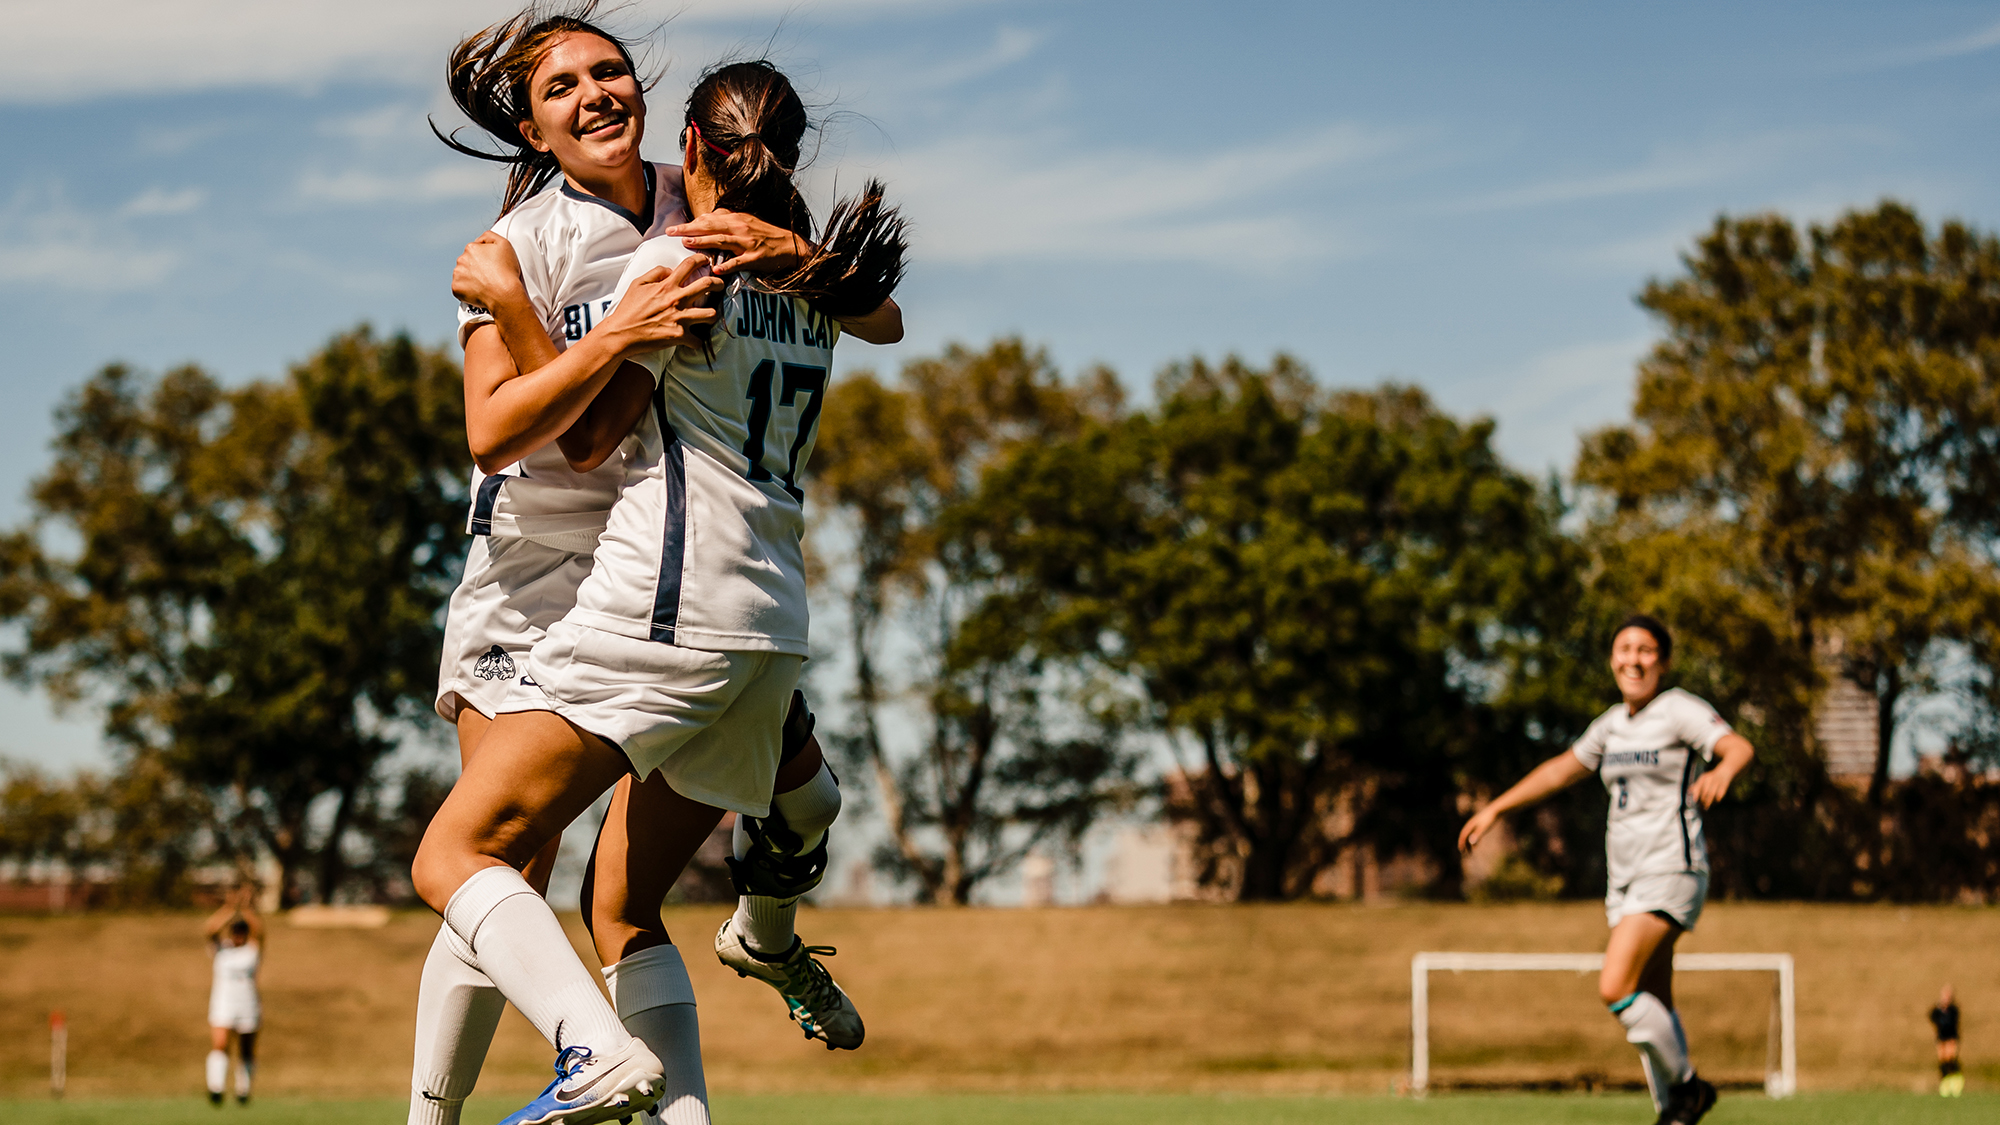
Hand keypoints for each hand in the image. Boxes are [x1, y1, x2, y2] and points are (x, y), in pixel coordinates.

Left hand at [452, 232, 526, 310]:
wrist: (504, 294)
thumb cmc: (506, 271)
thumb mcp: (504, 244)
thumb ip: (489, 236)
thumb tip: (479, 239)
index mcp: (471, 248)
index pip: (474, 251)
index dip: (484, 259)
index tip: (491, 266)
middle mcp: (461, 260)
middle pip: (467, 262)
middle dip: (476, 268)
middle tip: (489, 276)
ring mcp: (457, 275)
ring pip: (462, 275)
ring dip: (470, 278)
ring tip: (485, 284)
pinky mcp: (456, 288)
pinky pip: (459, 288)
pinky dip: (467, 290)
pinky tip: (478, 291)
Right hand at [602, 255, 722, 354]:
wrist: (621, 333)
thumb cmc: (629, 309)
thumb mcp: (638, 283)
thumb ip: (656, 273)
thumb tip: (671, 270)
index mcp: (667, 285)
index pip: (689, 265)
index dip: (701, 259)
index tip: (706, 260)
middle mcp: (676, 300)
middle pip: (708, 285)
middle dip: (719, 283)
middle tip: (720, 285)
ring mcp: (680, 318)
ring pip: (711, 314)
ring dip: (712, 314)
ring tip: (709, 314)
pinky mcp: (679, 336)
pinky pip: (698, 340)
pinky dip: (698, 340)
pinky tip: (695, 339)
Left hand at [663, 210, 807, 275]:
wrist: (790, 246)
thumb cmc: (766, 235)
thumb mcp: (747, 222)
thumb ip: (728, 220)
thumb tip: (708, 219)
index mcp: (737, 219)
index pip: (709, 219)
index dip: (691, 223)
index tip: (675, 228)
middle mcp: (740, 228)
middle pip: (710, 226)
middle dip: (689, 229)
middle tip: (671, 232)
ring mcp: (748, 243)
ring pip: (721, 240)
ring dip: (703, 241)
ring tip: (686, 243)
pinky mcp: (755, 257)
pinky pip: (739, 262)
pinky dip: (727, 265)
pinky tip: (715, 269)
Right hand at [1458, 807, 1498, 853]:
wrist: (1496, 811)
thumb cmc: (1490, 819)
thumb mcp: (1483, 828)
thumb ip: (1477, 835)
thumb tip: (1471, 842)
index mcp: (1470, 825)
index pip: (1463, 835)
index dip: (1461, 842)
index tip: (1461, 850)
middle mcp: (1471, 825)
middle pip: (1465, 836)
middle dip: (1464, 844)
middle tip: (1464, 852)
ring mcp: (1476, 825)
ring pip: (1470, 836)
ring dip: (1469, 844)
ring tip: (1470, 852)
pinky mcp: (1481, 825)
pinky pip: (1475, 834)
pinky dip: (1474, 841)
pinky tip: (1476, 846)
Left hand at [1688, 766, 1736, 807]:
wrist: (1724, 772)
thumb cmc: (1711, 778)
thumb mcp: (1703, 779)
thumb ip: (1696, 785)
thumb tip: (1689, 791)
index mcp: (1703, 778)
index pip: (1698, 786)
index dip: (1696, 793)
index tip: (1695, 800)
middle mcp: (1710, 779)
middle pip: (1705, 791)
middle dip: (1703, 799)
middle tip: (1701, 806)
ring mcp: (1717, 782)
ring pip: (1712, 794)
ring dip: (1709, 801)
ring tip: (1706, 807)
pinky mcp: (1724, 785)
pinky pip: (1720, 794)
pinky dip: (1717, 799)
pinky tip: (1715, 802)